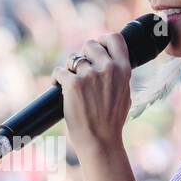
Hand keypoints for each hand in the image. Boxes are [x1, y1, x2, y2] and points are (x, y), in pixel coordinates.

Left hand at [50, 34, 131, 151]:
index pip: (114, 38)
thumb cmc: (111, 122)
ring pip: (72, 59)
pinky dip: (56, 79)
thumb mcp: (124, 94)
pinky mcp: (72, 84)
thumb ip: (118, 75)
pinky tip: (57, 87)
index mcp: (123, 69)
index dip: (103, 39)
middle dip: (83, 55)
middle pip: (89, 45)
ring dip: (69, 69)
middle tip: (80, 70)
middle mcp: (108, 68)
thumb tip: (109, 61)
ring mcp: (90, 75)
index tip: (97, 46)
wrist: (101, 141)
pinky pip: (59, 71)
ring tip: (69, 82)